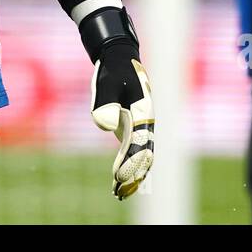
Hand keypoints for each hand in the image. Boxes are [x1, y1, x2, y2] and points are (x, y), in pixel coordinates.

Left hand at [90, 42, 154, 199]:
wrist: (119, 58)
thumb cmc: (113, 70)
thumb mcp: (106, 83)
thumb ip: (105, 104)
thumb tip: (105, 127)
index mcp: (144, 111)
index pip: (139, 143)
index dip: (130, 161)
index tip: (117, 175)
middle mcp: (146, 121)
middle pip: (144, 155)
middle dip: (133, 175)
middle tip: (119, 191)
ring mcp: (140, 125)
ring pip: (140, 156)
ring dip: (131, 175)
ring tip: (119, 192)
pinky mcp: (131, 126)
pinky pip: (133, 151)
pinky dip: (127, 166)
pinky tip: (119, 181)